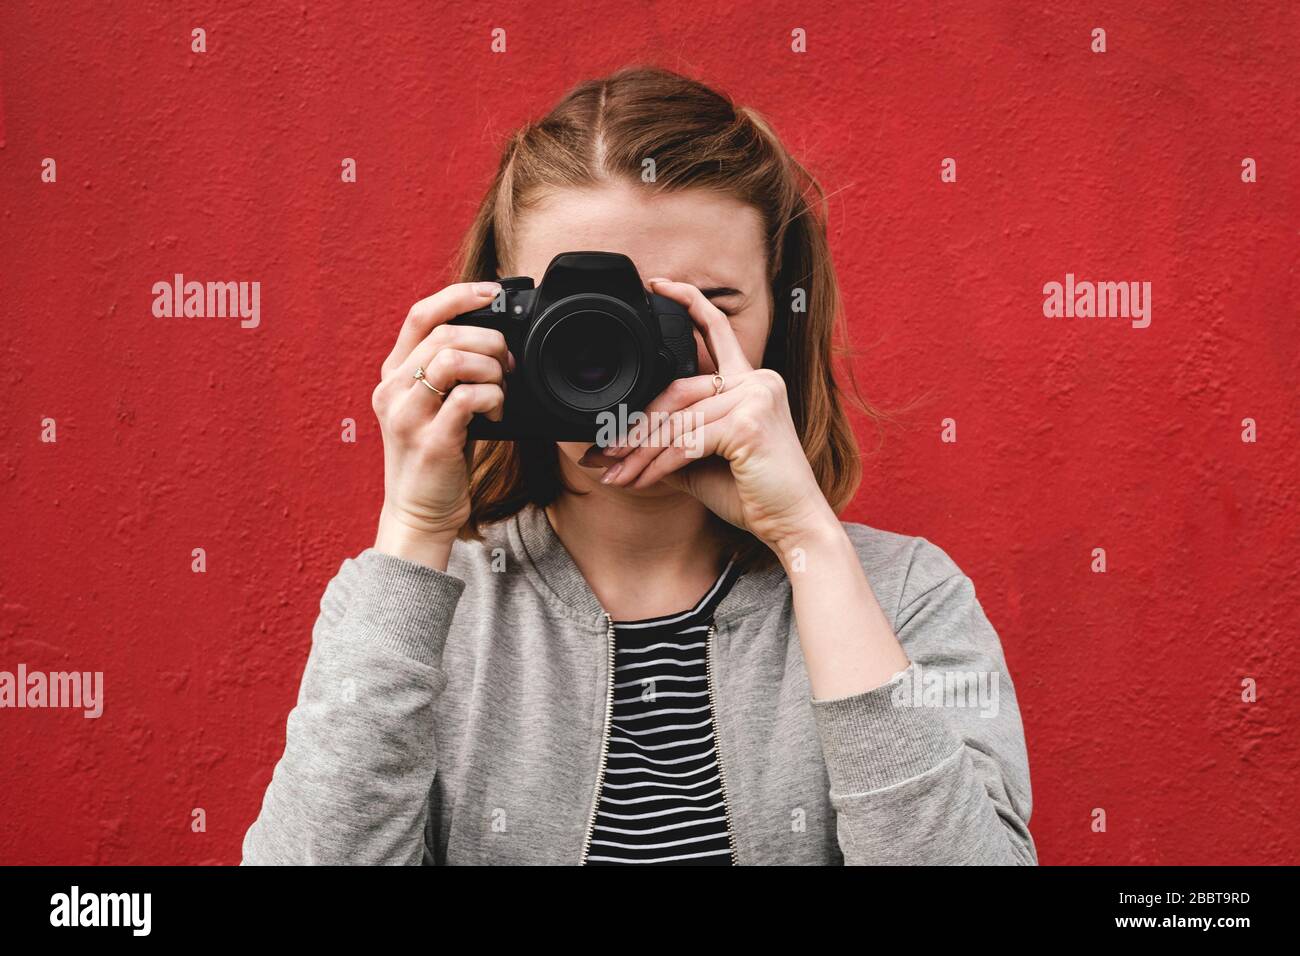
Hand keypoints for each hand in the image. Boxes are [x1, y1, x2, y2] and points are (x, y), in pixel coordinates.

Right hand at [370, 282, 512, 566]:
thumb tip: (496, 339)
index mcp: (394, 375)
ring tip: (500, 389)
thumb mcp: (433, 406)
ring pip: (452, 360)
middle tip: (508, 362)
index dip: (459, 295)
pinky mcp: (429, 441)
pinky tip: (497, 413)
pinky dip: (492, 398)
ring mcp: (407, 416)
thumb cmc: (436, 456)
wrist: (420, 513)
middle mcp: (392, 390)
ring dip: (490, 368)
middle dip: (489, 339)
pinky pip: (466, 398)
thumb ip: (450, 373)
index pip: (420, 314)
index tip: (494, 292)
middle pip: (444, 334)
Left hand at [593, 278, 838, 553]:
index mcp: (751, 381)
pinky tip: (640, 481)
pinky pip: (688, 441)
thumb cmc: (752, 494)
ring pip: (678, 420)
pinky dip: (658, 464)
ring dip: (639, 451)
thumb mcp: (702, 461)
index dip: (688, 302)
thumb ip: (671, 441)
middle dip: (636, 424)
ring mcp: (756, 398)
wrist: (793, 524)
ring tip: (613, 473)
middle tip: (601, 450)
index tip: (657, 285)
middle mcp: (757, 380)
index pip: (717, 331)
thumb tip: (613, 445)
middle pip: (678, 390)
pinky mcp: (749, 423)